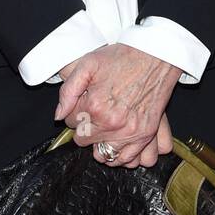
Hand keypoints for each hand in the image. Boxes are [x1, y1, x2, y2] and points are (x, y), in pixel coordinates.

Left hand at [54, 44, 180, 167]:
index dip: (75, 112)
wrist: (155, 55)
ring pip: (104, 155)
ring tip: (104, 129)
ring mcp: (130, 132)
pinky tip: (117, 141)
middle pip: (84, 141)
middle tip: (94, 114)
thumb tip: (59, 115)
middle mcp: (111, 123)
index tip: (84, 103)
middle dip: (86, 128)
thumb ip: (68, 91)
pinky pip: (127, 159)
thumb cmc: (123, 57)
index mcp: (95, 106)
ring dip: (101, 144)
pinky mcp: (145, 135)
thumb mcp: (88, 64)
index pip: (71, 123)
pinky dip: (120, 154)